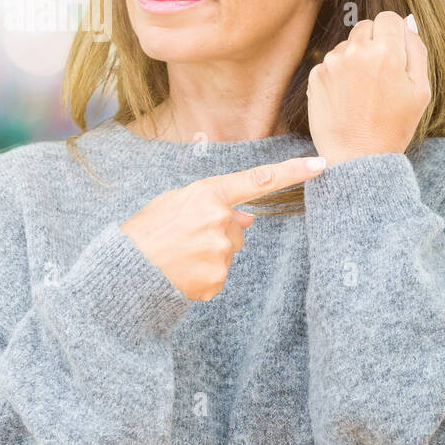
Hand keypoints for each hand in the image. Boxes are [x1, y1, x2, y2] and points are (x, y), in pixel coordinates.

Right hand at [121, 156, 325, 300]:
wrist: (123, 271)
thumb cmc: (146, 231)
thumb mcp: (174, 204)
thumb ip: (213, 205)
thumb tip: (248, 219)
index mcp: (208, 194)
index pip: (259, 179)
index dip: (293, 171)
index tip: (321, 164)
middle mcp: (220, 221)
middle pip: (238, 228)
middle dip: (217, 233)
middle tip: (183, 239)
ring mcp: (220, 253)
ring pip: (229, 253)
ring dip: (210, 255)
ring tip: (178, 256)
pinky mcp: (217, 281)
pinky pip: (220, 276)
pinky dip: (204, 276)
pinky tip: (181, 272)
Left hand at [306, 10, 430, 165]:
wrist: (358, 158)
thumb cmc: (394, 127)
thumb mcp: (420, 90)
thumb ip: (417, 50)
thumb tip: (408, 21)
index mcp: (386, 51)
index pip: (389, 18)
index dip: (395, 34)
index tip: (395, 53)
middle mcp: (355, 51)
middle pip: (366, 26)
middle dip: (375, 43)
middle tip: (381, 76)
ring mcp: (332, 63)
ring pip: (347, 45)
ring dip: (356, 59)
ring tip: (363, 91)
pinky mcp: (315, 76)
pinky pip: (331, 62)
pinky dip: (339, 74)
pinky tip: (348, 98)